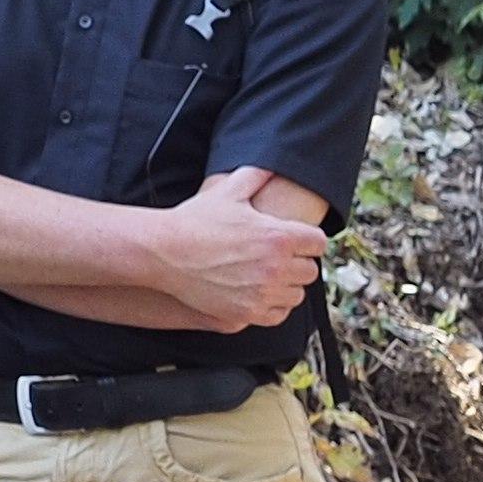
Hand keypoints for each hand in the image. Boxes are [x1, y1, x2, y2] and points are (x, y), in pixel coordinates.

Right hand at [147, 165, 325, 332]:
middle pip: (310, 271)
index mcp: (277, 237)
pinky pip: (279, 314)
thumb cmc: (194, 221)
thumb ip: (256, 176)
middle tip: (277, 256)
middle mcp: (275, 268)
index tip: (297, 239)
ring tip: (267, 274)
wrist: (164, 252)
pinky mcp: (248, 313)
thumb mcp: (227, 192)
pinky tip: (257, 291)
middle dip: (297, 262)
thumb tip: (272, 167)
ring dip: (287, 285)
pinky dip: (273, 305)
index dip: (308, 238)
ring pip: (297, 295)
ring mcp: (262, 293)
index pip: (318, 242)